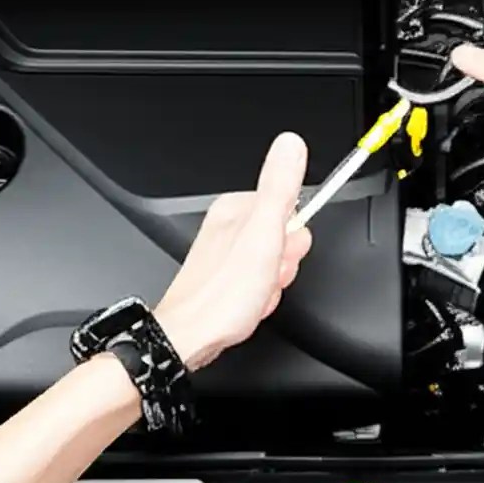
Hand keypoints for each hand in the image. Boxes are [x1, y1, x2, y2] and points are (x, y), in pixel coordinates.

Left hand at [153, 133, 311, 370]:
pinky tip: (247, 305)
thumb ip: (279, 188)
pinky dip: (260, 298)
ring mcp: (227, 254)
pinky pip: (261, 284)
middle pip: (285, 240)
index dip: (293, 239)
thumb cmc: (222, 295)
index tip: (278, 252)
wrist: (190, 339)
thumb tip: (290, 143)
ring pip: (275, 265)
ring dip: (272, 285)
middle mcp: (229, 227)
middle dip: (282, 265)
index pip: (291, 211)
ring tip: (253, 293)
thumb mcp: (262, 234)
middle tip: (264, 276)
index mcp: (236, 209)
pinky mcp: (226, 279)